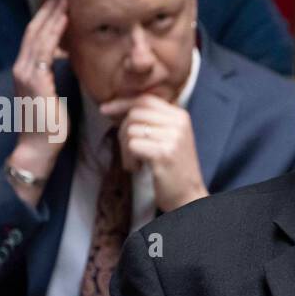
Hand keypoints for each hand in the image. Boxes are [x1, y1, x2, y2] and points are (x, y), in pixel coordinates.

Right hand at [6, 0, 69, 204]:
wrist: (39, 147)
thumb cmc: (49, 126)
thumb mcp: (53, 94)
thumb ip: (55, 75)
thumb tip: (66, 59)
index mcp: (26, 71)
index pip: (34, 37)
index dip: (45, 18)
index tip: (59, 2)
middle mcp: (22, 68)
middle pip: (33, 30)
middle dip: (47, 10)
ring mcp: (26, 73)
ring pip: (37, 36)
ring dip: (52, 16)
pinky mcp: (34, 80)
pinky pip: (44, 50)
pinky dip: (54, 32)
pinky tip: (64, 20)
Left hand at [100, 94, 207, 211]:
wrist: (189, 196)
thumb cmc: (172, 168)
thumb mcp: (167, 138)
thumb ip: (150, 120)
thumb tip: (114, 106)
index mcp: (180, 116)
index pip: (145, 99)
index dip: (122, 103)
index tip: (105, 110)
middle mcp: (179, 123)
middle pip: (135, 114)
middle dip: (123, 131)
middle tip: (129, 151)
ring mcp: (173, 137)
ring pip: (130, 130)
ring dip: (125, 149)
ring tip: (136, 162)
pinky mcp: (164, 153)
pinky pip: (132, 145)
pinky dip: (129, 159)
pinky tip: (138, 168)